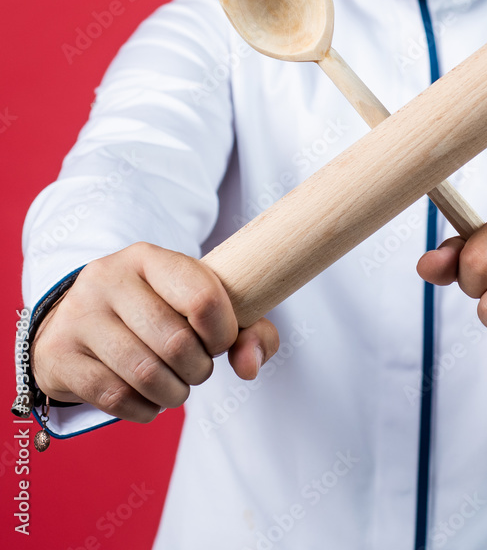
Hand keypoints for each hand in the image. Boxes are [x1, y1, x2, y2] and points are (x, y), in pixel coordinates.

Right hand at [31, 242, 279, 422]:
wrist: (79, 320)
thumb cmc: (156, 312)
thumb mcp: (199, 305)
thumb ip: (247, 331)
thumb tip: (249, 366)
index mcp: (148, 257)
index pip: (202, 296)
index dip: (224, 332)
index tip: (220, 342)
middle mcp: (108, 278)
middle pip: (175, 342)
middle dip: (199, 369)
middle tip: (197, 370)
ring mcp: (77, 316)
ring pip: (144, 373)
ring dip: (174, 393)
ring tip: (176, 388)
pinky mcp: (58, 355)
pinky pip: (115, 397)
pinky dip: (143, 408)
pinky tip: (147, 399)